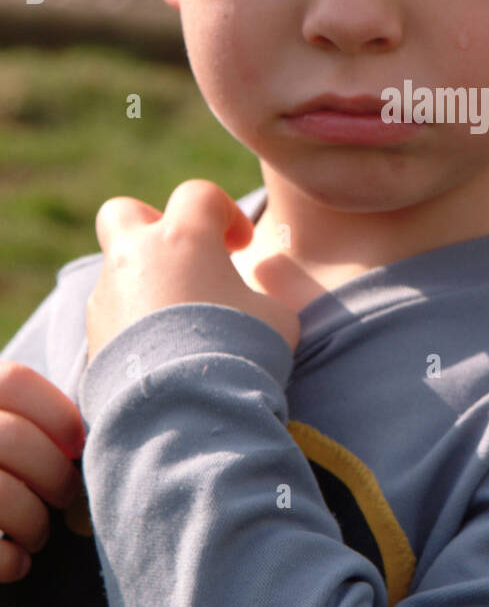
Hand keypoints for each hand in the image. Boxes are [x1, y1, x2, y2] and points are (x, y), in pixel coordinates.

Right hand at [0, 361, 84, 581]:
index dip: (56, 413)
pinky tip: (18, 562)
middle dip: (54, 473)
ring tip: (38, 534)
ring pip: (1, 494)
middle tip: (65, 495)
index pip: (12, 381)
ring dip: (34, 521)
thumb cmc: (1, 466)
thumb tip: (83, 440)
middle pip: (11, 437)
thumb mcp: (5, 433)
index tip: (77, 446)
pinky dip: (10, 560)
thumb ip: (29, 424)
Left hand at [86, 180, 302, 363]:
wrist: (186, 412)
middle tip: (182, 261)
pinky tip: (161, 358)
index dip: (225, 213)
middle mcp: (135, 256)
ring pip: (117, 271)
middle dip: (151, 228)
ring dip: (144, 286)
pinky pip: (111, 318)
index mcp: (183, 237)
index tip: (240, 247)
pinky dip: (132, 327)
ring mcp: (107, 297)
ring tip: (178, 327)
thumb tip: (253, 301)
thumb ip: (261, 295)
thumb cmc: (240, 352)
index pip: (199, 195)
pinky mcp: (92, 338)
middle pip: (124, 212)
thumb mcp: (278, 316)